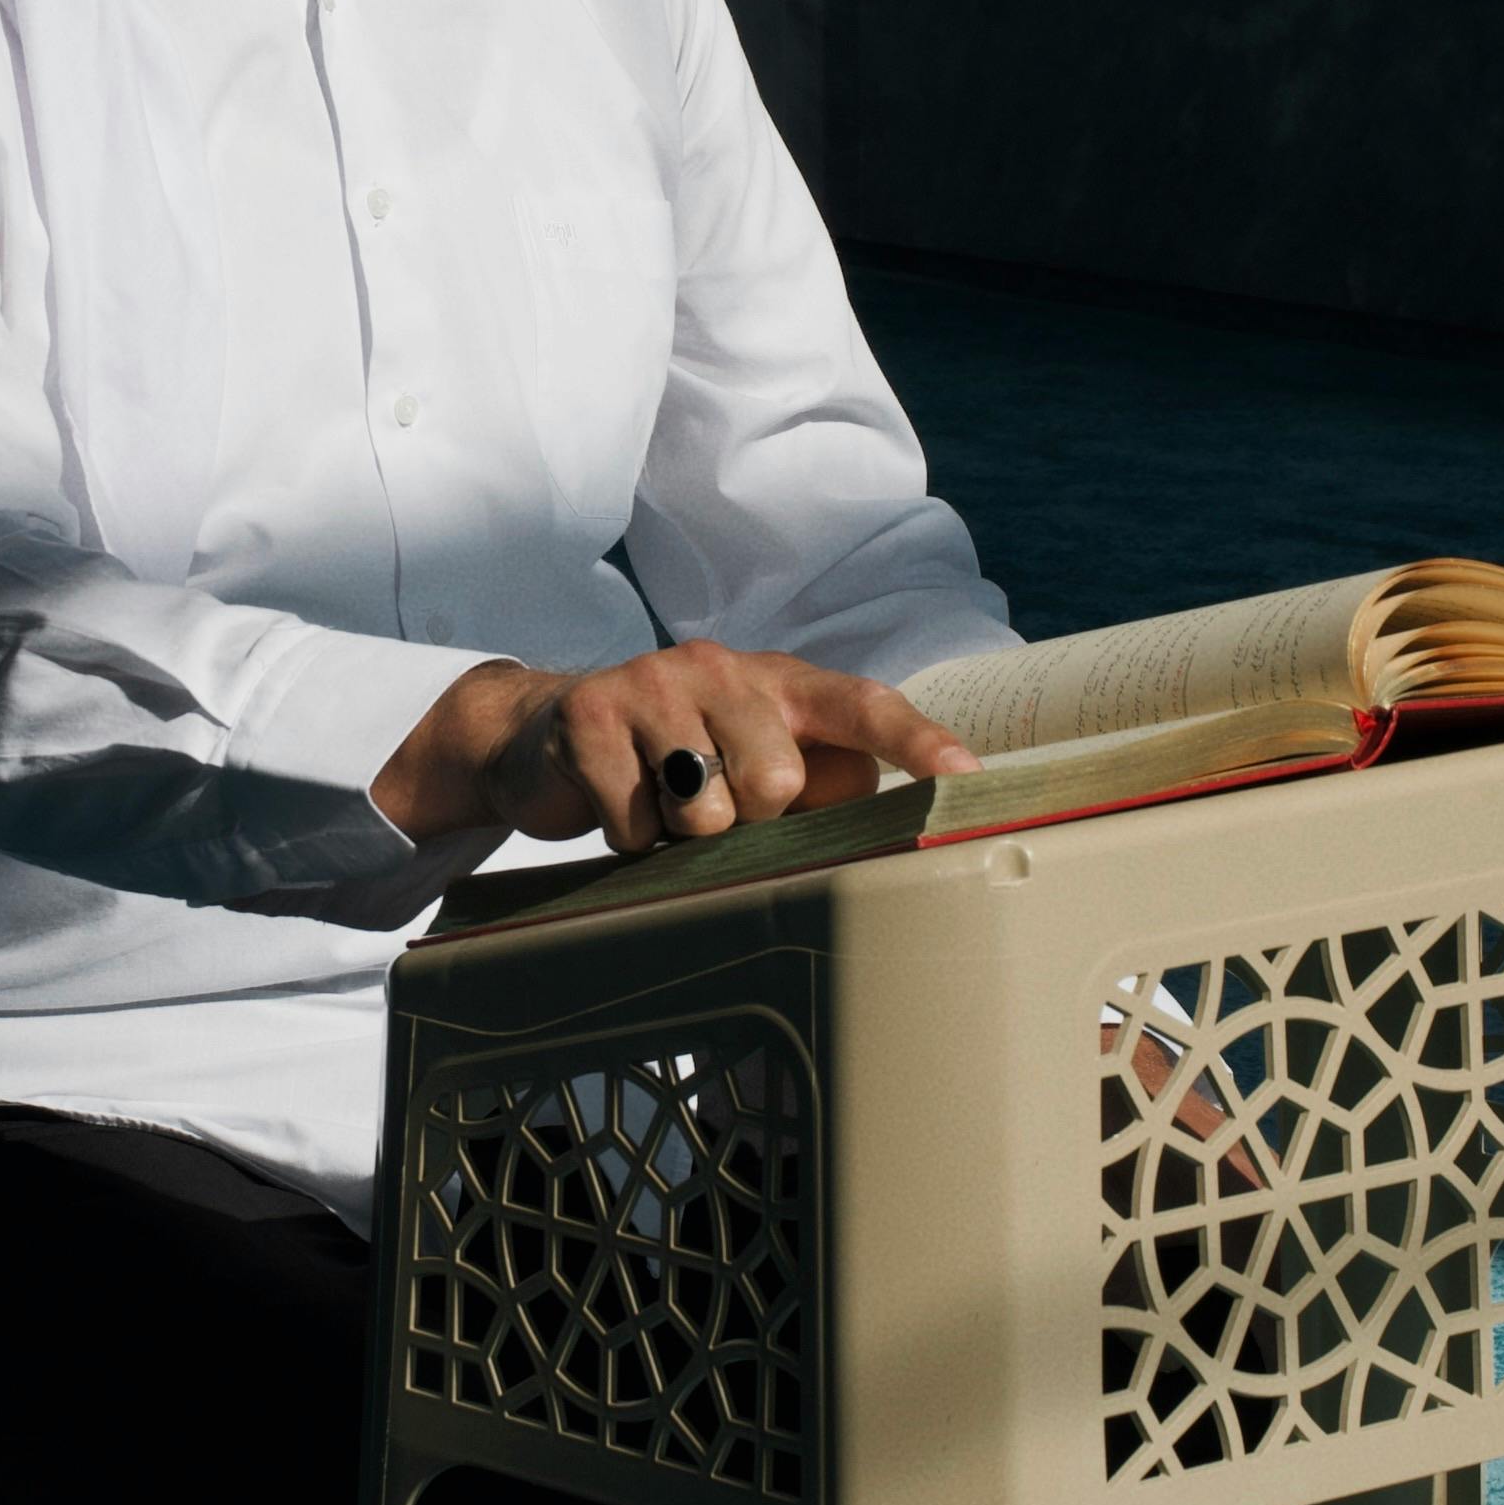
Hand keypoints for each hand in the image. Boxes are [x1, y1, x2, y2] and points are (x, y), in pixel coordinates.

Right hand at [373, 641, 976, 854]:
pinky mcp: (590, 716)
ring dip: (679, 834)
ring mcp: (651, 683)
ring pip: (702, 807)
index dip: (915, 741)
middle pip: (776, 778)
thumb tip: (872, 828)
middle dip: (746, 819)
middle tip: (712, 808)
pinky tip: (615, 803)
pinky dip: (626, 837)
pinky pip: (633, 822)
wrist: (537, 733)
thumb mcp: (744, 761)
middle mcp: (721, 667)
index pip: (860, 704)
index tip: (966, 777)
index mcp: (777, 681)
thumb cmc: (671, 761)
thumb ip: (812, 786)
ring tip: (659, 805)